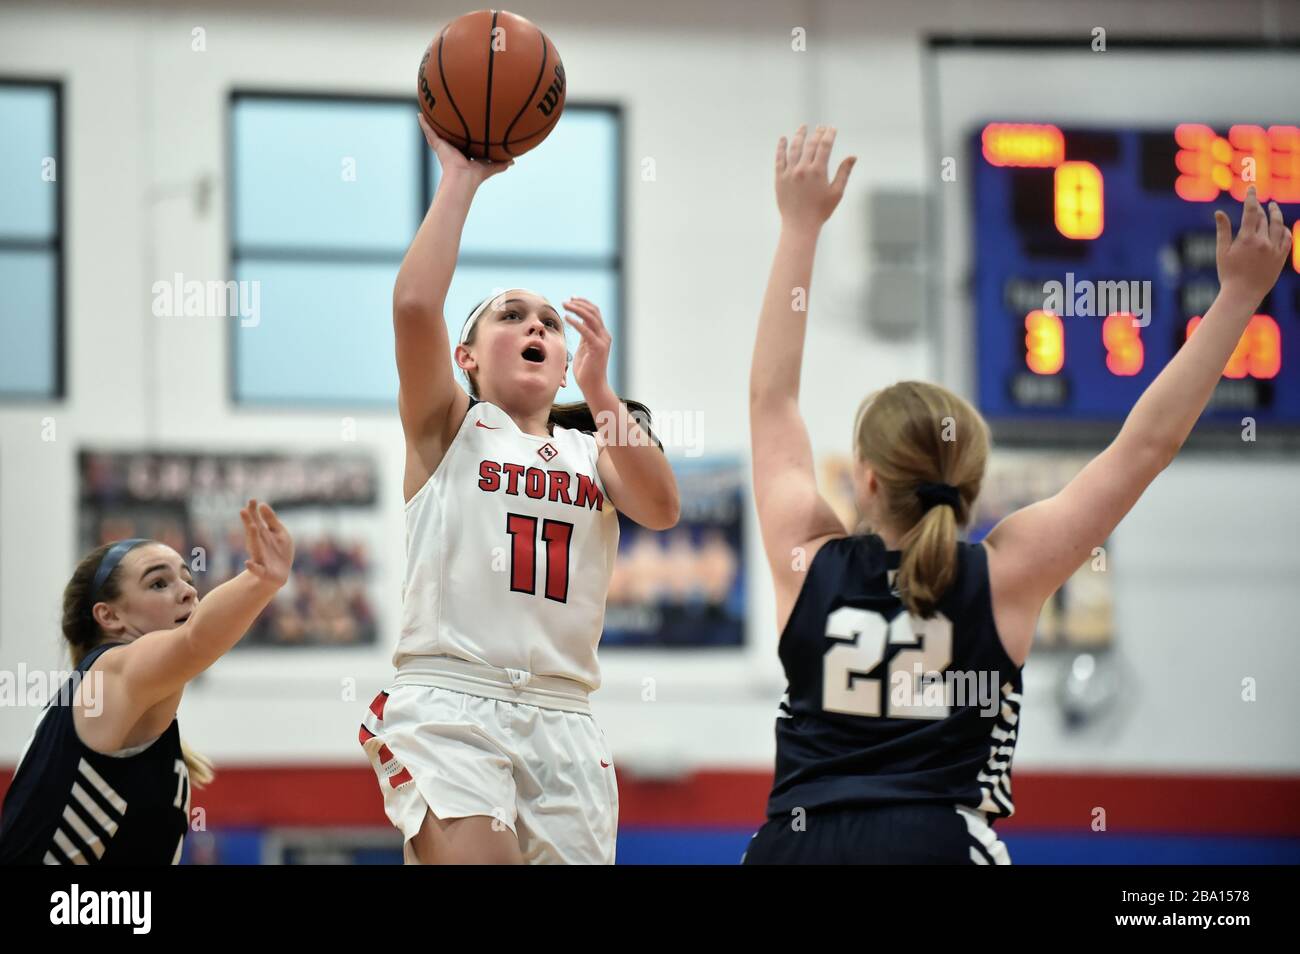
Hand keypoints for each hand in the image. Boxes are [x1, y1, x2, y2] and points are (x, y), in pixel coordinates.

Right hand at [240, 499, 293, 587]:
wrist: (279, 575)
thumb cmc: (278, 551)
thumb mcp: (279, 533)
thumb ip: (271, 519)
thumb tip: (262, 504)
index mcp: (262, 535)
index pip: (256, 521)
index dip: (253, 511)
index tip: (252, 500)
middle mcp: (259, 544)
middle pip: (253, 532)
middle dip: (249, 521)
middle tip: (244, 510)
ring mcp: (260, 557)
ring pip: (255, 547)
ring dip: (252, 537)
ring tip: (251, 526)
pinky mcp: (263, 571)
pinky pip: (257, 569)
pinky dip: (253, 567)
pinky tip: (248, 563)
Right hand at [418, 113, 512, 186]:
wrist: (463, 178)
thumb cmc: (476, 175)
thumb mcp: (490, 166)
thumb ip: (500, 163)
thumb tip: (513, 162)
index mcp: (463, 154)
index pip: (463, 142)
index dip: (463, 136)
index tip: (464, 128)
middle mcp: (452, 149)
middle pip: (449, 135)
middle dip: (447, 127)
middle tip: (445, 116)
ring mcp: (443, 146)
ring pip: (437, 132)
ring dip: (432, 123)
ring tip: (428, 111)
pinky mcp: (437, 144)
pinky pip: (429, 132)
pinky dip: (424, 124)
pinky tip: (419, 114)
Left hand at [562, 297, 611, 399]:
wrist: (593, 386)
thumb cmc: (586, 370)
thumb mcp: (584, 349)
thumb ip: (583, 336)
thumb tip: (577, 324)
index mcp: (601, 335)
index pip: (595, 312)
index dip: (584, 303)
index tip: (572, 298)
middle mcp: (604, 335)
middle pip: (594, 312)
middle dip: (579, 303)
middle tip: (566, 301)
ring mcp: (603, 341)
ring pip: (591, 318)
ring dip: (577, 309)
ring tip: (565, 305)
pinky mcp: (598, 348)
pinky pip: (586, 331)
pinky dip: (576, 323)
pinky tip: (567, 318)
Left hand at [775, 124, 855, 231]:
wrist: (800, 225)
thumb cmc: (821, 211)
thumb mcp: (836, 192)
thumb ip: (844, 172)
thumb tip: (853, 156)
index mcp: (818, 171)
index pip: (824, 146)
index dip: (829, 135)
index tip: (832, 128)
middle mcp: (802, 169)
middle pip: (810, 144)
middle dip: (817, 133)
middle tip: (820, 127)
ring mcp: (789, 173)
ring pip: (794, 148)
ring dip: (799, 135)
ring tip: (803, 127)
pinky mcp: (779, 178)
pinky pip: (779, 158)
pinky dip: (781, 147)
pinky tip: (783, 139)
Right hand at [1215, 186, 1292, 302]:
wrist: (1243, 294)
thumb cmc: (1228, 274)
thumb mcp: (1221, 252)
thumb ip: (1223, 230)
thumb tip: (1219, 212)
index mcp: (1247, 239)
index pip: (1251, 211)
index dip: (1251, 198)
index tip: (1252, 188)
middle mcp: (1263, 242)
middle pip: (1263, 217)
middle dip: (1259, 208)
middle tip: (1256, 204)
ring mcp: (1274, 249)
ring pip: (1278, 225)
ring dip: (1276, 214)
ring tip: (1273, 208)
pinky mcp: (1281, 258)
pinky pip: (1287, 239)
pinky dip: (1284, 230)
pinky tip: (1281, 227)